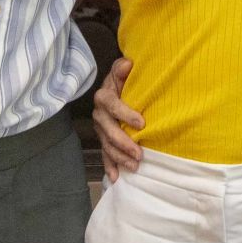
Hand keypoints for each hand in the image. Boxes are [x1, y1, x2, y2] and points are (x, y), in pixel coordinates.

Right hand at [92, 58, 143, 181]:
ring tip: (134, 166)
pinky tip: (116, 178)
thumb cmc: (124, 80)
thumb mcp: (122, 70)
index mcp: (104, 97)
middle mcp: (99, 114)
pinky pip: (105, 154)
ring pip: (107, 145)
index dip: (125, 114)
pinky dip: (110, 166)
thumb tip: (128, 64)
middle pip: (108, 130)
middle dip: (123, 143)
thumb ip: (123, 68)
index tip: (142, 124)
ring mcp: (100, 129)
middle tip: (139, 154)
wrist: (116, 88)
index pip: (113, 106)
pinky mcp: (103, 139)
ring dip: (119, 157)